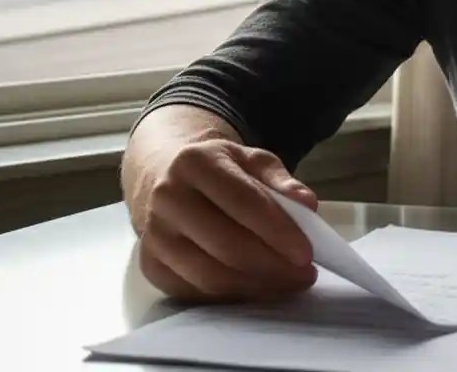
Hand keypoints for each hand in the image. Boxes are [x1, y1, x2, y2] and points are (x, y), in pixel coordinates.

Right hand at [126, 109, 319, 302]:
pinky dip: (233, 295)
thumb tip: (307, 203)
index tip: (306, 253)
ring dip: (257, 286)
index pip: (243, 201)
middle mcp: (168, 197)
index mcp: (195, 162)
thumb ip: (281, 180)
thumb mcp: (251, 161)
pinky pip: (196, 292)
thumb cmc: (219, 170)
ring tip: (287, 283)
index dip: (277, 231)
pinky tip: (258, 287)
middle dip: (272, 266)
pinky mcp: (150, 265)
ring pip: (211, 276)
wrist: (165, 177)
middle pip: (226, 245)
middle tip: (304, 274)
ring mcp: (154, 235)